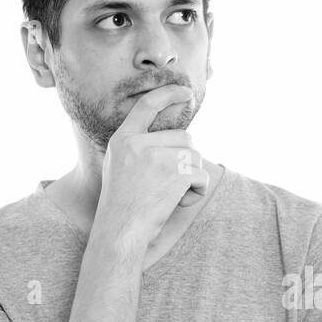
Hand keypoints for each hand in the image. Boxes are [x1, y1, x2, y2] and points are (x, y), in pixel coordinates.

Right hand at [99, 84, 209, 246]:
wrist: (120, 231)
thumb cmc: (123, 206)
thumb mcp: (120, 167)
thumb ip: (140, 148)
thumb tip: (179, 140)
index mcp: (122, 139)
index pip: (147, 105)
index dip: (168, 94)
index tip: (185, 91)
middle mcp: (137, 143)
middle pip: (184, 137)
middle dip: (186, 160)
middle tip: (170, 184)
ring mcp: (156, 156)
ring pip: (194, 155)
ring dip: (192, 177)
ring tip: (171, 195)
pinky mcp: (175, 172)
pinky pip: (202, 175)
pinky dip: (197, 191)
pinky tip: (179, 202)